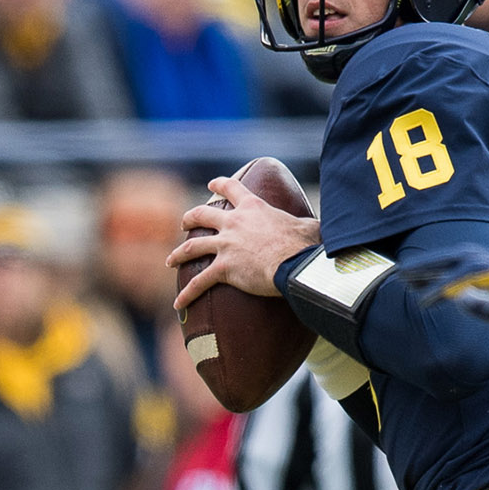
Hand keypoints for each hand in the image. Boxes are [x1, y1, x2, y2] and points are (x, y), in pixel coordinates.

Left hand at [167, 176, 320, 307]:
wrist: (295, 263)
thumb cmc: (306, 244)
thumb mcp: (308, 225)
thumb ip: (305, 223)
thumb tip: (318, 228)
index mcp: (254, 208)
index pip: (232, 189)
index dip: (220, 185)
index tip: (211, 185)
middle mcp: (234, 223)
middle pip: (202, 215)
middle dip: (190, 219)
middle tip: (184, 223)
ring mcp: (226, 245)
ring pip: (193, 246)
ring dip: (179, 253)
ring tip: (170, 260)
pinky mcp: (223, 268)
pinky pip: (199, 282)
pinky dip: (187, 293)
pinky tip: (177, 304)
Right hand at [399, 244, 488, 356]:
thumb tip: (461, 299)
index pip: (468, 271)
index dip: (441, 285)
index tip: (420, 302)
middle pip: (462, 256)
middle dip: (429, 265)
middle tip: (399, 274)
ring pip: (468, 260)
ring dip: (439, 267)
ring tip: (412, 278)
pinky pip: (477, 270)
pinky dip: (455, 274)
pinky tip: (445, 286)